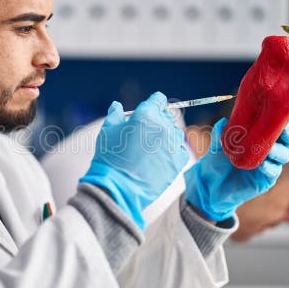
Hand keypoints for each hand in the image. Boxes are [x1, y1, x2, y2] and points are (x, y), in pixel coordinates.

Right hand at [79, 92, 189, 228]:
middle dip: (158, 121)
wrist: (118, 188)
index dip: (152, 105)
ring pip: (175, 132)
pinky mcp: (179, 160)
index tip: (148, 113)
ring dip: (166, 136)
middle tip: (144, 135)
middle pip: (167, 116)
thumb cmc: (110, 158)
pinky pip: (180, 149)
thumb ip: (115, 114)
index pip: (158, 99)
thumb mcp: (107, 131)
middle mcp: (164, 126)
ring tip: (150, 149)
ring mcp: (173, 144)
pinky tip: (159, 158)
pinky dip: (172, 151)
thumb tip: (117, 105)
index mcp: (147, 114)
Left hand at [183, 108, 288, 220]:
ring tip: (268, 150)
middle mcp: (270, 146)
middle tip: (282, 130)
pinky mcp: (267, 178)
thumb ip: (221, 131)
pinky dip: (270, 167)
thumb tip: (223, 121)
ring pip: (285, 154)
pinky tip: (262, 165)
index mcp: (262, 133)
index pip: (280, 122)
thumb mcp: (218, 143)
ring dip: (279, 150)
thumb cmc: (217, 159)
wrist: (211, 184)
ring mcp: (270, 163)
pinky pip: (274, 171)